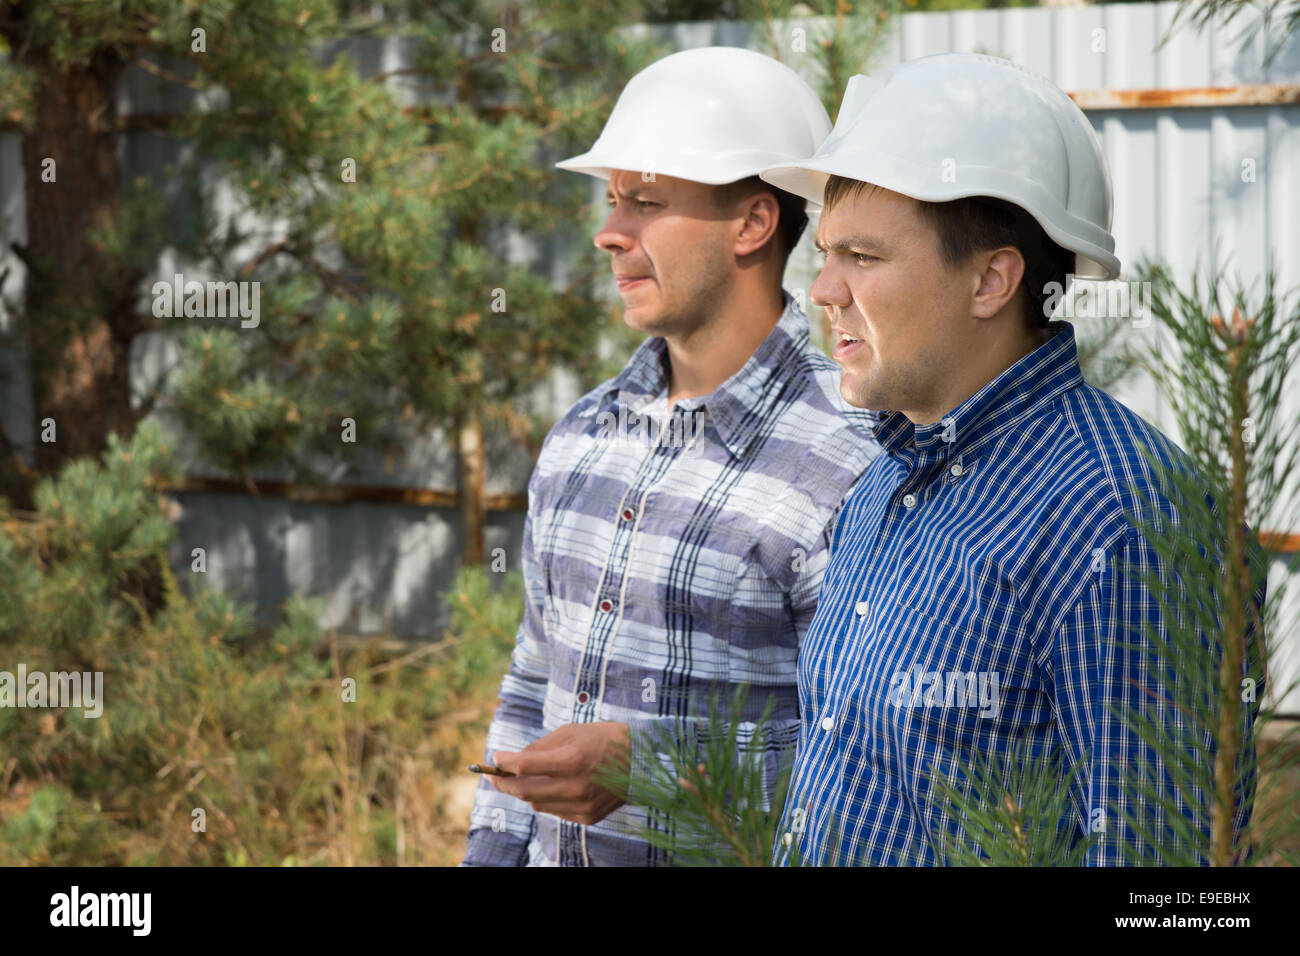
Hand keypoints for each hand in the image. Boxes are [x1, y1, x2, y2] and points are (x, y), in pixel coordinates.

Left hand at [490, 722, 630, 825]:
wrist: (642, 762)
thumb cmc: (605, 739)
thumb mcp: (572, 732)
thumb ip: (541, 747)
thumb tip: (514, 760)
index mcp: (572, 760)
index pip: (526, 766)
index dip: (505, 763)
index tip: (495, 758)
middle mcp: (576, 787)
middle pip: (525, 791)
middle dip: (504, 783)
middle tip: (493, 775)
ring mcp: (582, 805)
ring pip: (537, 803)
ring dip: (524, 791)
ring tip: (520, 779)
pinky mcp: (587, 817)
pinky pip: (555, 810)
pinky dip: (547, 799)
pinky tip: (550, 787)